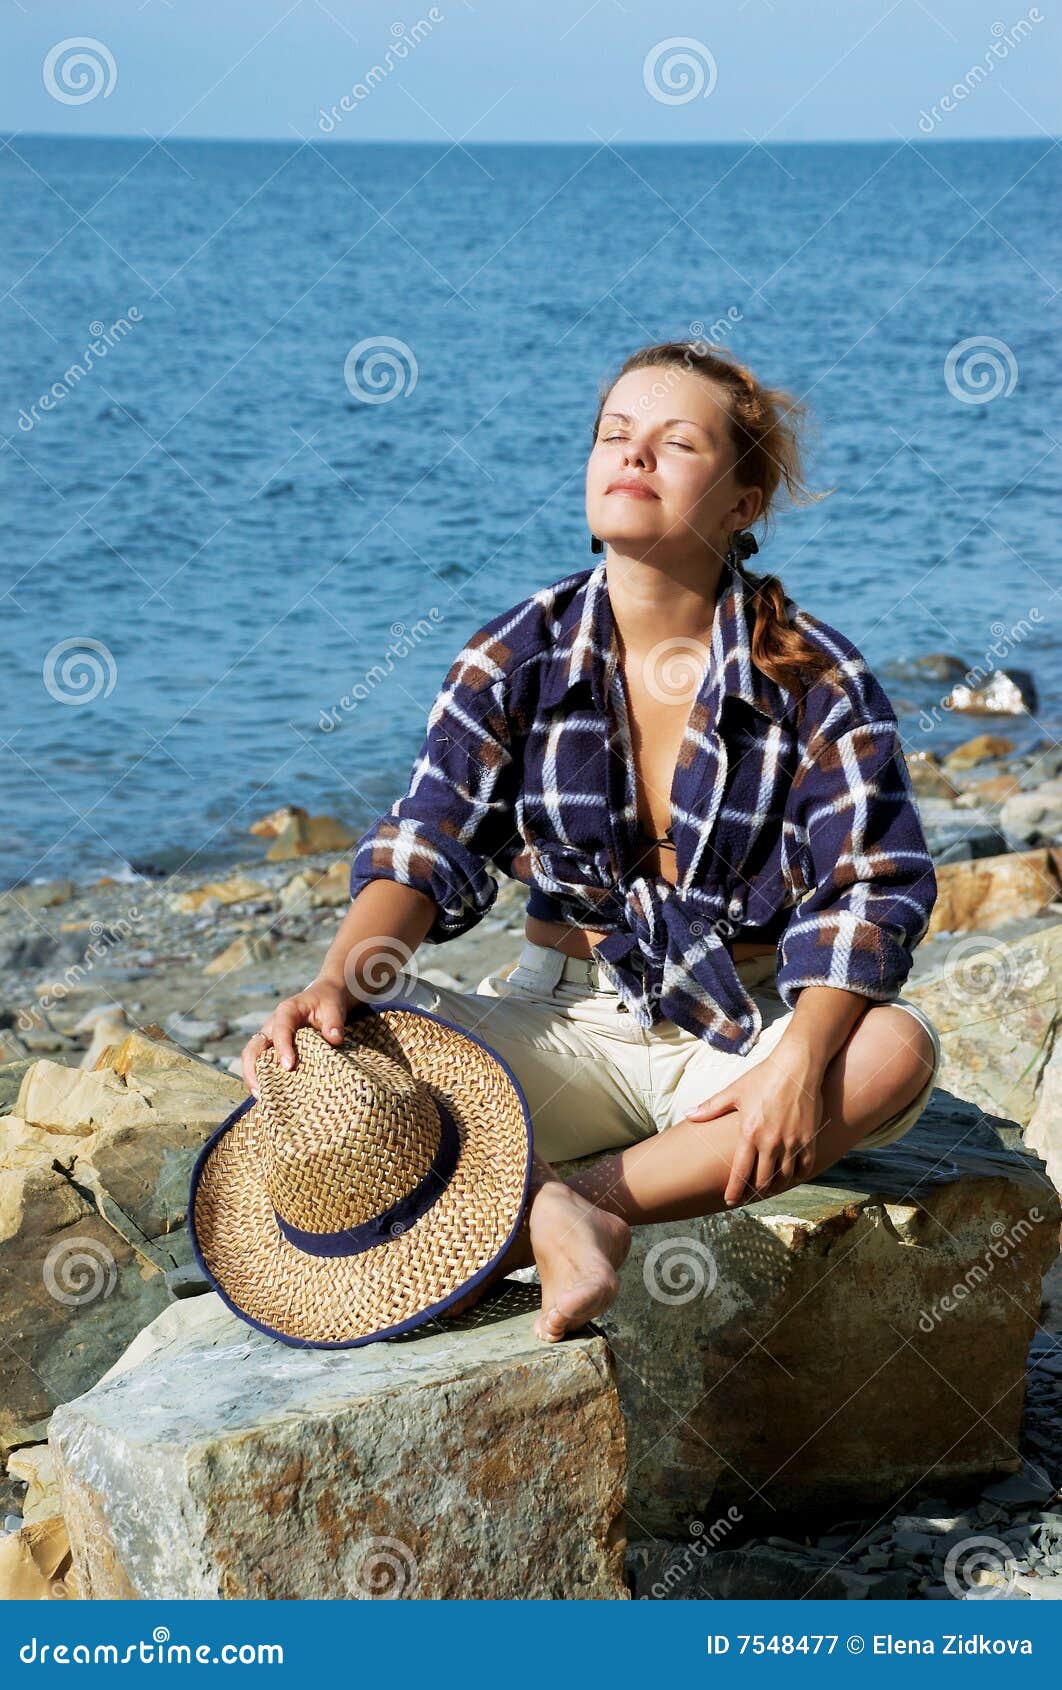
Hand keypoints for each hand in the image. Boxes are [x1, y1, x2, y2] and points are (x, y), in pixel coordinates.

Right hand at [240, 977, 354, 1095]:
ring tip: (261, 1096)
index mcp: (287, 1012)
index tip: (288, 1066)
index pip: (280, 1030)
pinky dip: (261, 1076)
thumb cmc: (327, 1003)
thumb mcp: (334, 1008)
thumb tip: (334, 1039)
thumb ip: (334, 1022)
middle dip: (252, 1069)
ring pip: (252, 1056)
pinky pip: (260, 1062)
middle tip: (261, 1091)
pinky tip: (268, 1093)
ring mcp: (270, 1037)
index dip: (282, 1048)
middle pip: (253, 1046)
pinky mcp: (272, 1047)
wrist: (322, 998)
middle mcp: (272, 1025)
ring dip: (252, 1076)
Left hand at [683, 1043, 824, 1205]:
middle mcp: (771, 1142)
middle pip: (762, 1180)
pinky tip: (790, 1177)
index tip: (729, 1201)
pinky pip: (804, 1167)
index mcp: (749, 1133)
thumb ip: (711, 1107)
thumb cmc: (763, 1077)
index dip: (734, 1191)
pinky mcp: (809, 1139)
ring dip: (775, 1186)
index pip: (740, 1172)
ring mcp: (792, 1142)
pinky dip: (797, 1176)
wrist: (797, 1066)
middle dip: (754, 1192)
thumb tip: (688, 1115)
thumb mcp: (734, 1091)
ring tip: (768, 1188)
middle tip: (748, 1196)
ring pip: (784, 1177)